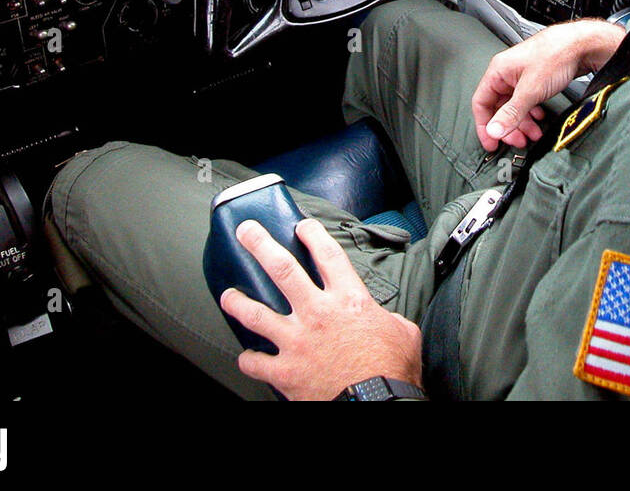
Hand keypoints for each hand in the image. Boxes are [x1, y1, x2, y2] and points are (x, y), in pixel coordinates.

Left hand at [220, 218, 422, 399]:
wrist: (377, 402)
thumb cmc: (391, 370)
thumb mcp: (402, 331)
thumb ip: (389, 318)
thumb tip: (387, 320)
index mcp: (349, 299)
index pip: (328, 255)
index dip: (313, 235)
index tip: (302, 227)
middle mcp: (318, 313)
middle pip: (283, 270)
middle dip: (261, 246)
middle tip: (246, 232)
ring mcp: (298, 341)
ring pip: (257, 314)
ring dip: (239, 302)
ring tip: (228, 295)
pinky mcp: (286, 371)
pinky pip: (256, 363)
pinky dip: (249, 360)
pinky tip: (246, 357)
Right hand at [471, 19, 625, 150]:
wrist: (582, 44)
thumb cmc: (556, 54)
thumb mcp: (531, 90)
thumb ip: (511, 112)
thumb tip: (494, 130)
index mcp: (498, 71)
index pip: (481, 103)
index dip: (484, 125)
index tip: (491, 143)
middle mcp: (507, 73)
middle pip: (498, 107)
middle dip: (508, 126)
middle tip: (517, 141)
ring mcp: (521, 76)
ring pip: (514, 105)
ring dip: (522, 122)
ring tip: (533, 134)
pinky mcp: (535, 78)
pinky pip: (527, 100)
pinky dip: (531, 113)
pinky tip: (540, 118)